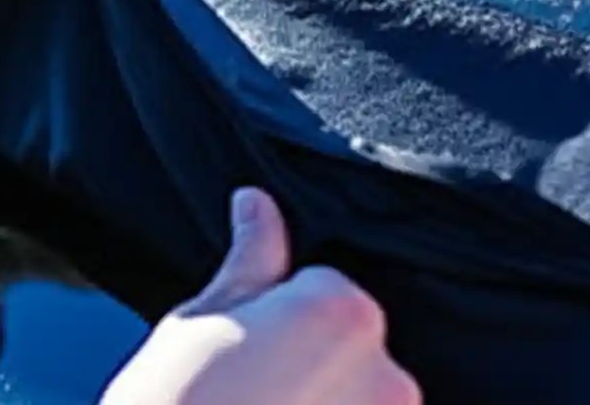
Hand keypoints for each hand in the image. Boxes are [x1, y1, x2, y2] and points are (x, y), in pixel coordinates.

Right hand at [102, 188, 420, 404]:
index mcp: (342, 311)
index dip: (276, 317)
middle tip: (247, 391)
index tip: (242, 350)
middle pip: (349, 347)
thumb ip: (251, 260)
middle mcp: (387, 372)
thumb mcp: (202, 322)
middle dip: (307, 364)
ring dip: (323, 403)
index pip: (324, 289)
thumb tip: (257, 204)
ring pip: (358, 398)